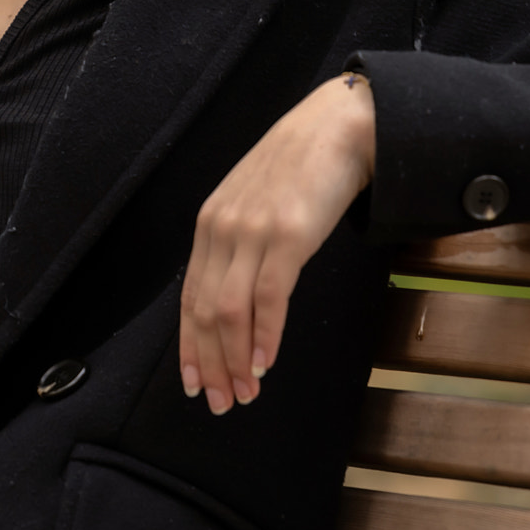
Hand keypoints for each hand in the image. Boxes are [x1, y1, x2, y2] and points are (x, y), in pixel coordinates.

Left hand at [179, 72, 375, 414]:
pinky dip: (265, 335)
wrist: (339, 127)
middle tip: (221, 403)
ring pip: (229, 311)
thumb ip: (240, 245)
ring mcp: (252, 231)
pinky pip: (269, 296)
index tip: (195, 383)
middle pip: (203, 311)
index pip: (190, 297)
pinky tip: (266, 362)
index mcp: (210, 223)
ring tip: (246, 392)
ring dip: (236, 359)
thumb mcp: (256, 205)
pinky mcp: (287, 234)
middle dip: (210, 364)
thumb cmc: (301, 168)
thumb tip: (237, 300)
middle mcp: (221, 228)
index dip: (190, 347)